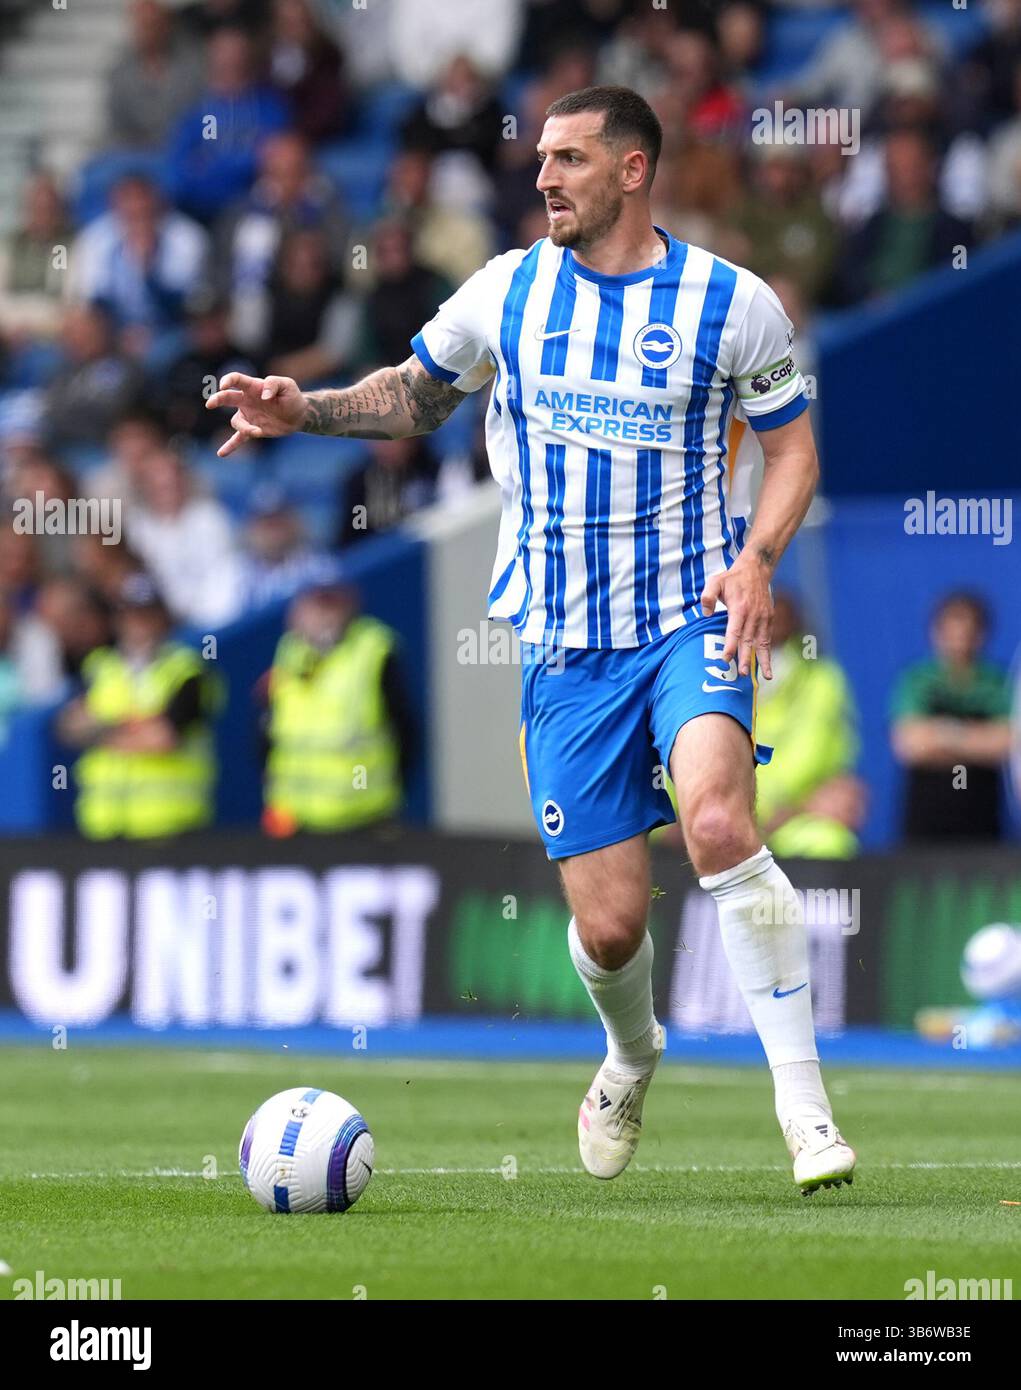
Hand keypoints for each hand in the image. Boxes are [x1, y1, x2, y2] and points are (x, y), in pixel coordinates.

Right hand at [204, 373, 307, 457]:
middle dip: (217, 399)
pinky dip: (230, 446)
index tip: (223, 386)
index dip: (228, 380)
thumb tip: (263, 395)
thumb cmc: (291, 396)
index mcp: (253, 387)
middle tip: (210, 404)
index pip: (236, 380)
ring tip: (258, 432)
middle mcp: (246, 400)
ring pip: (236, 422)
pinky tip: (221, 453)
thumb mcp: (287, 385)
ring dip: (244, 428)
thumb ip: (273, 384)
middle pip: (226, 398)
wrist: (298, 415)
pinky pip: (238, 438)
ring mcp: (248, 416)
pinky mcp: (253, 430)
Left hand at [700, 556, 772, 678]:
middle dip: (745, 658)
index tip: (726, 659)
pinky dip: (768, 653)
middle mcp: (753, 615)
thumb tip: (705, 614)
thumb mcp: (715, 581)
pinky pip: (768, 638)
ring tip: (766, 676)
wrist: (756, 570)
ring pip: (762, 642)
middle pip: (748, 640)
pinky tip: (768, 666)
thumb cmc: (732, 578)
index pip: (734, 631)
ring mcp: (763, 618)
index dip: (730, 646)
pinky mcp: (769, 619)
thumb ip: (708, 596)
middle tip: (742, 674)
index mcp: (739, 608)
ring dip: (762, 660)